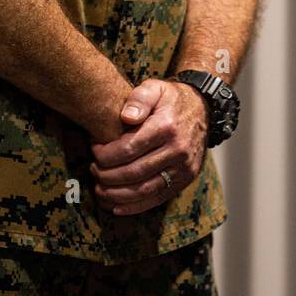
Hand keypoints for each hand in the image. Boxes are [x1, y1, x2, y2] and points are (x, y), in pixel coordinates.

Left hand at [89, 78, 208, 215]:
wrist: (202, 109)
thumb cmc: (171, 99)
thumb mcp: (155, 88)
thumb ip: (138, 99)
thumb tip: (125, 118)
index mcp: (166, 127)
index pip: (128, 148)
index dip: (106, 154)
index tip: (94, 150)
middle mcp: (177, 150)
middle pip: (134, 172)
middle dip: (107, 175)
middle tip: (93, 170)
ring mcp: (183, 168)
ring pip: (144, 189)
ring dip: (117, 194)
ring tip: (99, 189)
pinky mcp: (185, 180)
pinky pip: (158, 198)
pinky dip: (135, 206)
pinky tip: (116, 207)